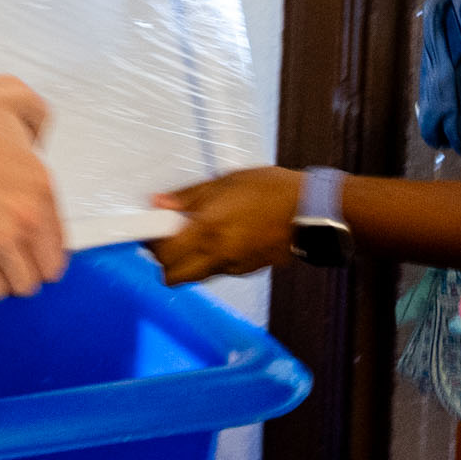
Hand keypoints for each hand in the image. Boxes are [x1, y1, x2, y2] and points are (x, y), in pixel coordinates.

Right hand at [0, 77, 67, 299]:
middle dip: (31, 267)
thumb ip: (39, 117)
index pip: (61, 241)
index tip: (35, 246)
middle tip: (15, 256)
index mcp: (41, 186)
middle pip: (44, 272)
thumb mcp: (13, 94)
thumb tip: (38, 140)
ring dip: (9, 278)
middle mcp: (24, 220)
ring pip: (18, 286)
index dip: (48, 248)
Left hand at [146, 166, 301, 285]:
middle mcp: (218, 253)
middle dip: (164, 262)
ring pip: (195, 277)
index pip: (163, 253)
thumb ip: (188, 196)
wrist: (310, 209)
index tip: (150, 231)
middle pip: (173, 277)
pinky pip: (218, 271)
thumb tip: (160, 202)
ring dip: (187, 263)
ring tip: (195, 236)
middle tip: (168, 239)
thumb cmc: (270, 189)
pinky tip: (222, 238)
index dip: (151, 244)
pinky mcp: (247, 270)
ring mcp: (233, 265)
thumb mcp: (224, 182)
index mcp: (208, 229)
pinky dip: (211, 260)